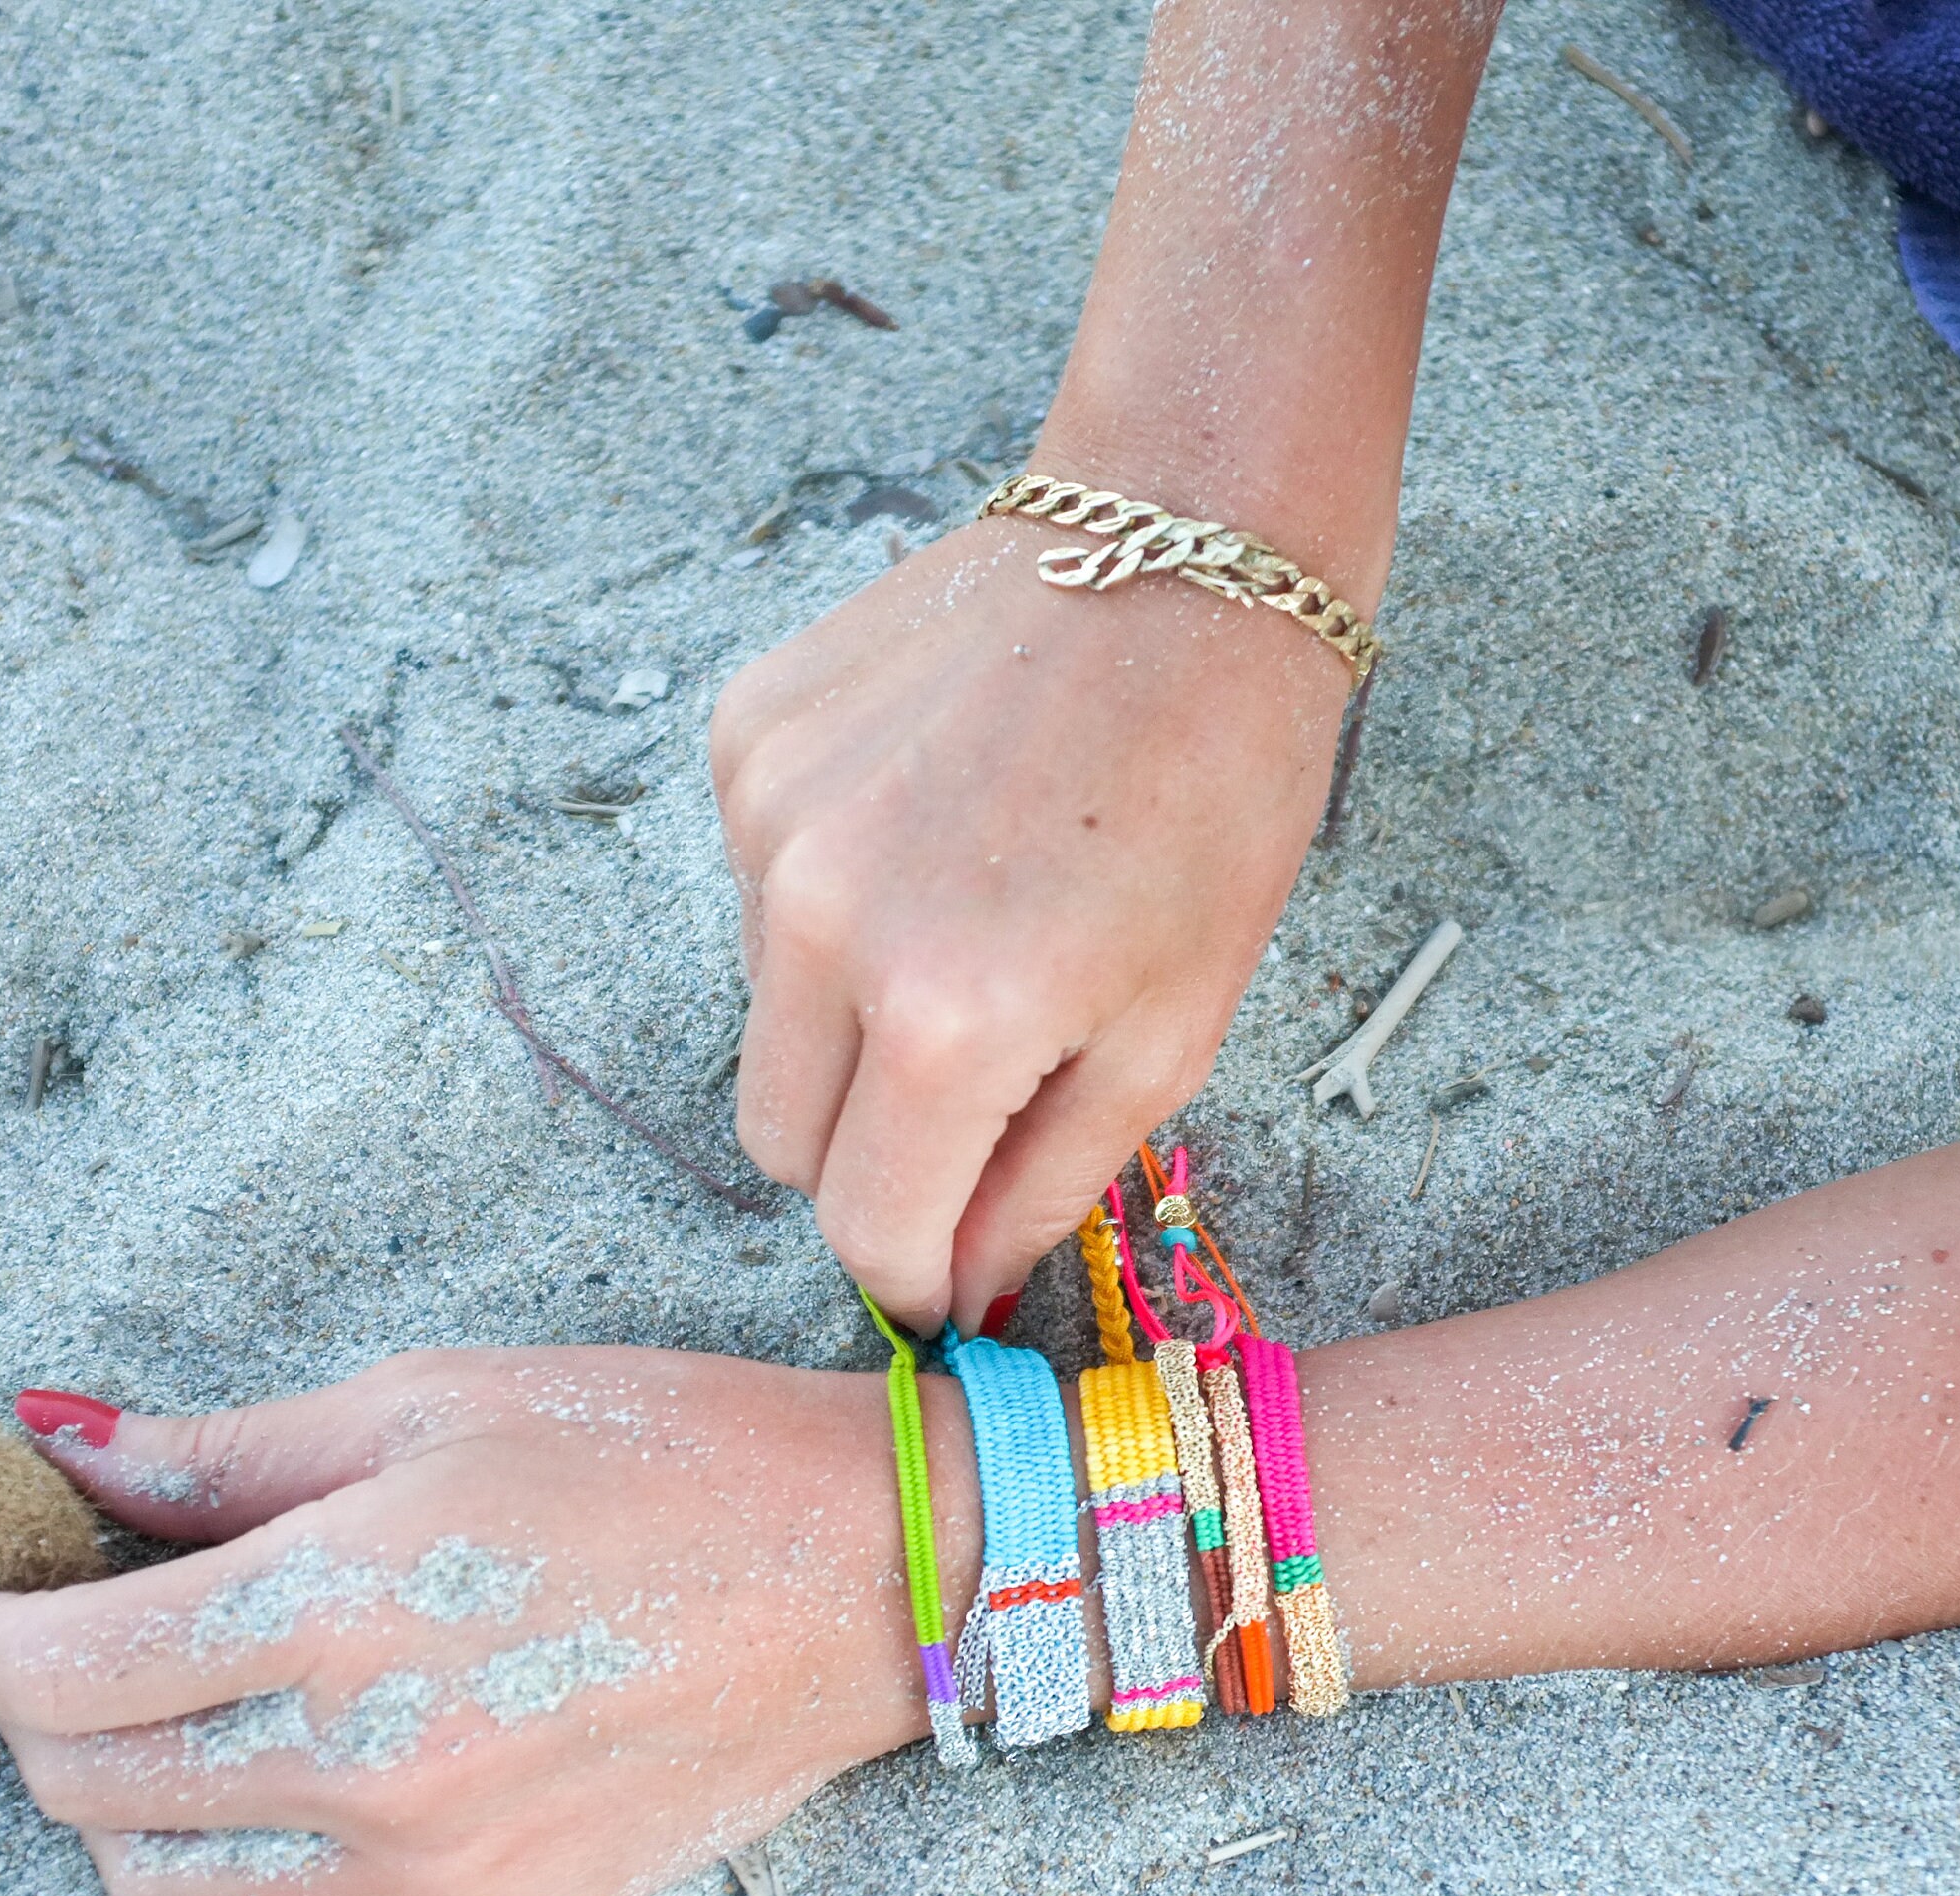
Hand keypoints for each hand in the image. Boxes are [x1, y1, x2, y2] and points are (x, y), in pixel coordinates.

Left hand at [0, 1353, 953, 1895]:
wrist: (871, 1574)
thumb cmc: (666, 1451)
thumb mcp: (438, 1400)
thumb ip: (228, 1449)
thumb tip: (56, 1446)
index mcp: (337, 1609)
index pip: (43, 1667)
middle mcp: (366, 1769)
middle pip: (79, 1784)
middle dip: (26, 1696)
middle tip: (72, 1609)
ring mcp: (436, 1877)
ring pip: (164, 1890)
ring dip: (122, 1797)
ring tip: (179, 1702)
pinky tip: (296, 1811)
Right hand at [712, 512, 1348, 1326]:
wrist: (1185, 547)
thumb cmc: (1216, 794)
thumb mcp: (1174, 1028)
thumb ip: (1046, 1182)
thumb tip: (960, 1283)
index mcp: (948, 1019)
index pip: (864, 1228)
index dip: (913, 1271)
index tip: (949, 1267)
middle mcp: (821, 924)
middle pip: (782, 1143)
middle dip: (873, 1156)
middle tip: (980, 1094)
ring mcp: (766, 821)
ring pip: (766, 1017)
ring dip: (849, 1018)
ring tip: (975, 918)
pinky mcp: (743, 738)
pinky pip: (754, 891)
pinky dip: (828, 899)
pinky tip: (934, 827)